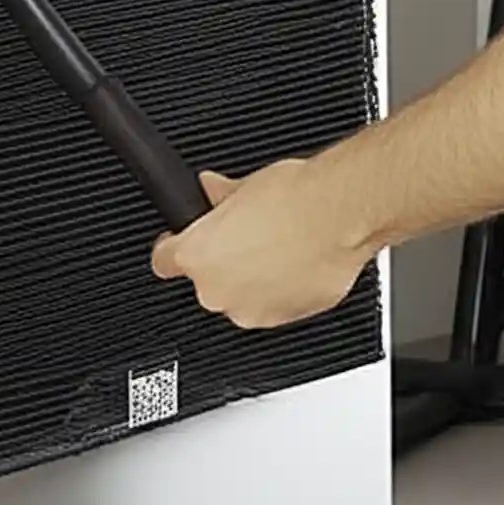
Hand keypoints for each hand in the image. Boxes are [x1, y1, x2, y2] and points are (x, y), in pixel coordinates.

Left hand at [151, 159, 377, 328]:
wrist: (339, 216)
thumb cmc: (294, 200)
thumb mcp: (244, 185)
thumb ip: (218, 198)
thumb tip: (211, 190)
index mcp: (195, 256)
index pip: (165, 260)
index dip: (175, 247)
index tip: (183, 241)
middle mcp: (216, 291)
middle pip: (207, 281)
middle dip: (224, 262)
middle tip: (249, 237)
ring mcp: (250, 310)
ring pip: (241, 298)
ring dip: (253, 280)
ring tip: (278, 251)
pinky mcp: (284, 318)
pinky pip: (274, 306)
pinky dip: (281, 291)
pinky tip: (297, 265)